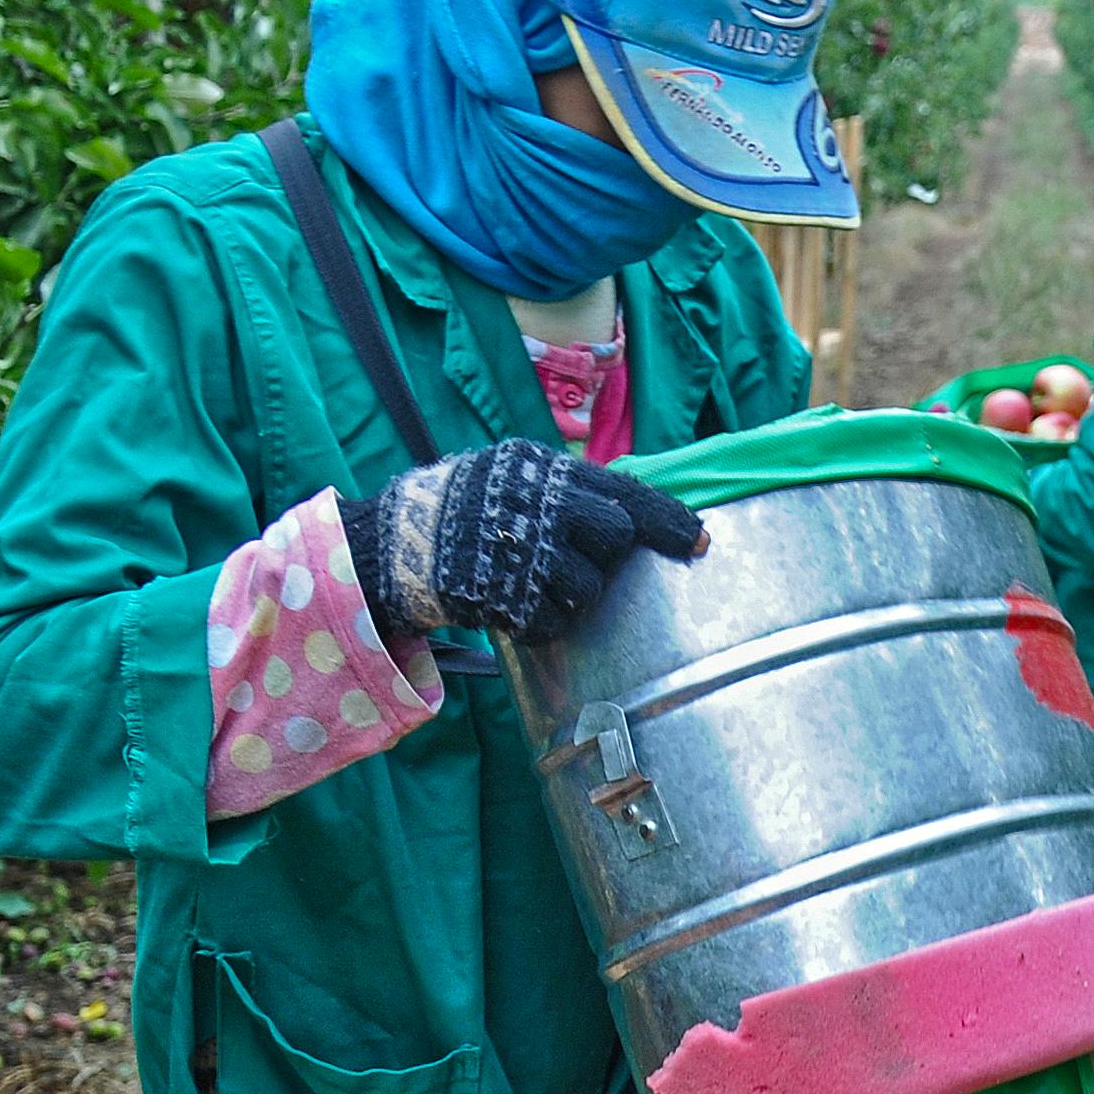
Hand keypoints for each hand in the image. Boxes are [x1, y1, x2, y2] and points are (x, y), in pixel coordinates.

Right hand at [339, 437, 706, 649]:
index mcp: (546, 469)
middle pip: (615, 537)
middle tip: (569, 563)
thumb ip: (571, 491)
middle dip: (604, 559)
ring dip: (571, 596)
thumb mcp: (516, 476)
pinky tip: (512, 608)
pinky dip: (539, 625)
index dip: (670, 521)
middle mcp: (539, 504)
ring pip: (588, 587)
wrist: (392, 543)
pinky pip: (551, 623)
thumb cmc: (464, 509)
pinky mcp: (502, 596)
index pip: (627, 492)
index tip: (701, 543)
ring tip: (531, 584)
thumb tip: (632, 513)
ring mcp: (520, 551)